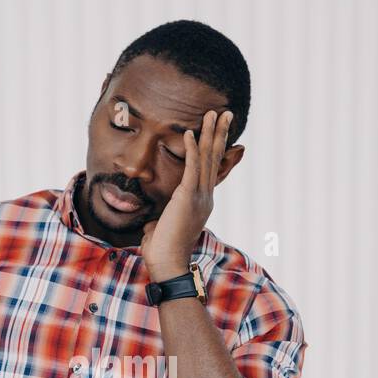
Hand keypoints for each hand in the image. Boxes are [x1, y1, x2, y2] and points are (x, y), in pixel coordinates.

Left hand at [140, 109, 234, 280]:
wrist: (167, 264)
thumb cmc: (162, 250)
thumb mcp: (163, 227)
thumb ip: (163, 218)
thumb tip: (153, 220)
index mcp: (201, 202)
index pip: (211, 168)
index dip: (215, 147)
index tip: (219, 130)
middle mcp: (205, 196)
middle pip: (215, 158)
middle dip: (219, 133)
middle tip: (225, 113)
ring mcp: (199, 196)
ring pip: (208, 158)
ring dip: (210, 134)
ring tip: (213, 113)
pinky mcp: (188, 197)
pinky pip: (192, 168)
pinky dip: (192, 149)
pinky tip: (190, 133)